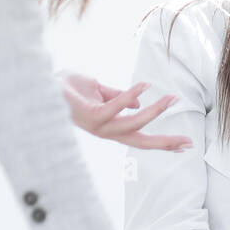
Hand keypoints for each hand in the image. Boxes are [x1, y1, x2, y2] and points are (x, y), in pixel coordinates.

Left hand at [60, 72, 188, 150]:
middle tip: (188, 143)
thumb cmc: (69, 88)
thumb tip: (139, 101)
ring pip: (132, 124)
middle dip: (164, 142)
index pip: (139, 138)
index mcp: (108, 128)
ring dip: (154, 112)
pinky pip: (115, 107)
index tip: (183, 145)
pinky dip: (132, 95)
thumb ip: (118, 97)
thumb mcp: (98, 93)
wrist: (41, 84)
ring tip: (172, 98)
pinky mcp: (89, 114)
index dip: (161, 142)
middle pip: (139, 141)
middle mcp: (104, 131)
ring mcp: (96, 125)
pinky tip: (145, 85)